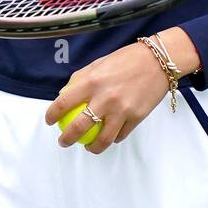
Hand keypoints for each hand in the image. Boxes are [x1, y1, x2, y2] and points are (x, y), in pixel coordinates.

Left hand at [44, 41, 169, 154]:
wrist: (158, 61)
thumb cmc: (126, 60)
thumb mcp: (99, 64)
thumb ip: (80, 79)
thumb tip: (63, 95)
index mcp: (92, 81)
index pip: (63, 102)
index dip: (52, 115)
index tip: (49, 121)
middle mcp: (105, 97)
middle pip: (79, 127)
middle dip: (67, 139)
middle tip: (63, 141)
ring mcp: (122, 110)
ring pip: (102, 140)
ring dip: (91, 147)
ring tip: (87, 147)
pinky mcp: (136, 118)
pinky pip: (120, 135)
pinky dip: (112, 138)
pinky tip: (108, 137)